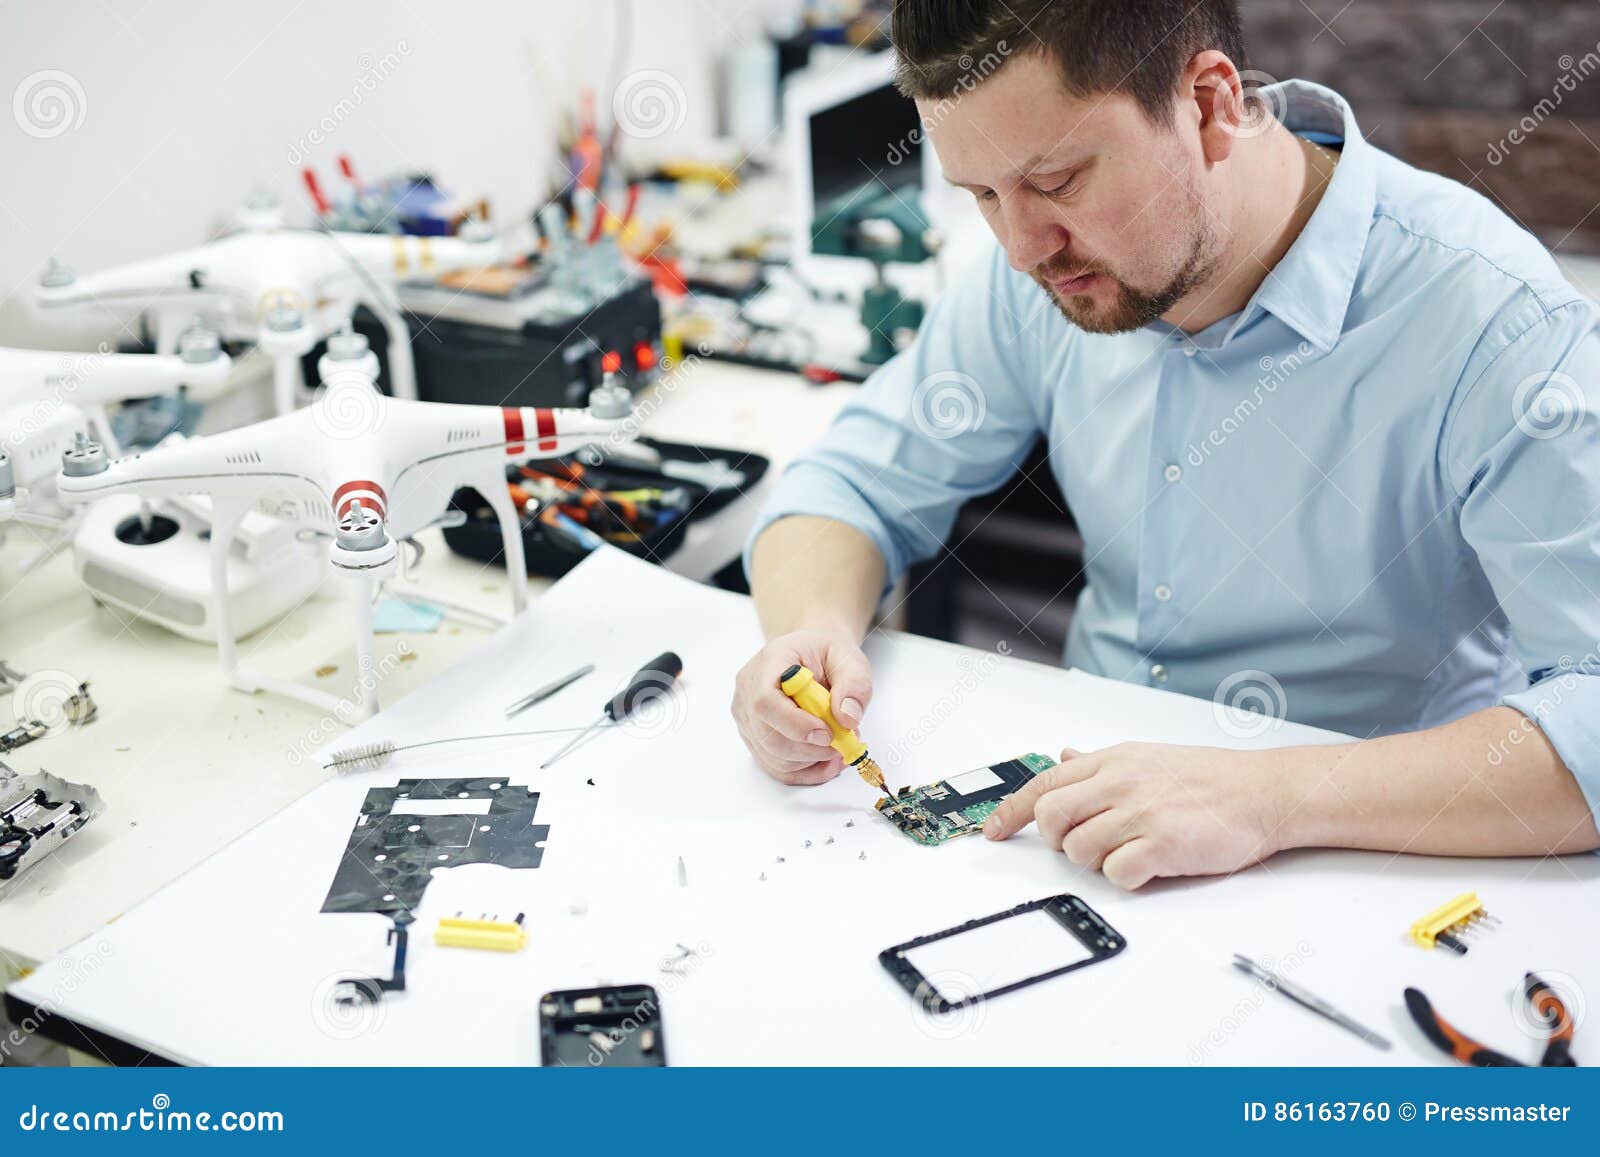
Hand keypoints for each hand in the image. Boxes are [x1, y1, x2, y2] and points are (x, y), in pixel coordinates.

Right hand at [731, 629, 872, 785]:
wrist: (811, 655)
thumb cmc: (825, 654)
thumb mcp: (849, 658)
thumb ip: (853, 684)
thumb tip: (846, 718)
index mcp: (768, 663)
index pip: (765, 701)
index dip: (795, 724)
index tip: (827, 733)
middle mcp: (748, 692)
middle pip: (769, 737)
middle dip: (812, 748)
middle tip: (845, 740)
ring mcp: (747, 718)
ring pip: (774, 757)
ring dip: (813, 759)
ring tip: (840, 742)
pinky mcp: (755, 739)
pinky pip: (778, 768)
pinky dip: (807, 770)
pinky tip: (828, 759)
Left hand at [983, 743, 1285, 888]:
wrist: (1262, 793)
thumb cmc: (1208, 778)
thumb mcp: (1146, 757)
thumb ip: (1099, 764)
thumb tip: (1064, 756)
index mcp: (1112, 761)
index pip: (1042, 783)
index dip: (1010, 811)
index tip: (993, 831)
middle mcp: (1120, 783)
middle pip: (1051, 817)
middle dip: (1056, 841)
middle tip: (1079, 846)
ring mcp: (1140, 813)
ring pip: (1079, 850)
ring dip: (1095, 862)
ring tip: (1127, 853)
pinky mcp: (1162, 844)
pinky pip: (1116, 873)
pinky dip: (1124, 877)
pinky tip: (1146, 866)